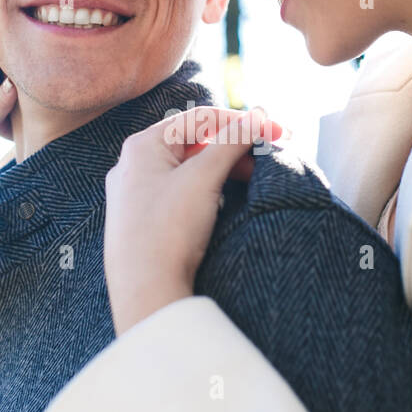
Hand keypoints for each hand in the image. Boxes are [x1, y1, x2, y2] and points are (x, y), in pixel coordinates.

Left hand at [104, 106, 281, 334]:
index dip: (243, 122)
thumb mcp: (204, 178)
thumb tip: (255, 119)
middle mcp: (133, 166)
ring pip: (188, 171)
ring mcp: (135, 196)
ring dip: (223, 171)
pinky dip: (206, 192)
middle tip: (266, 162)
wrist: (144, 293)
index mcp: (143, 146)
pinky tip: (223, 205)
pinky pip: (179, 195)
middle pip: (194, 143)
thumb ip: (231, 142)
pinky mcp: (141, 223)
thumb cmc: (166, 231)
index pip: (200, 118)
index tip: (277, 133)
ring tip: (250, 184)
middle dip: (234, 149)